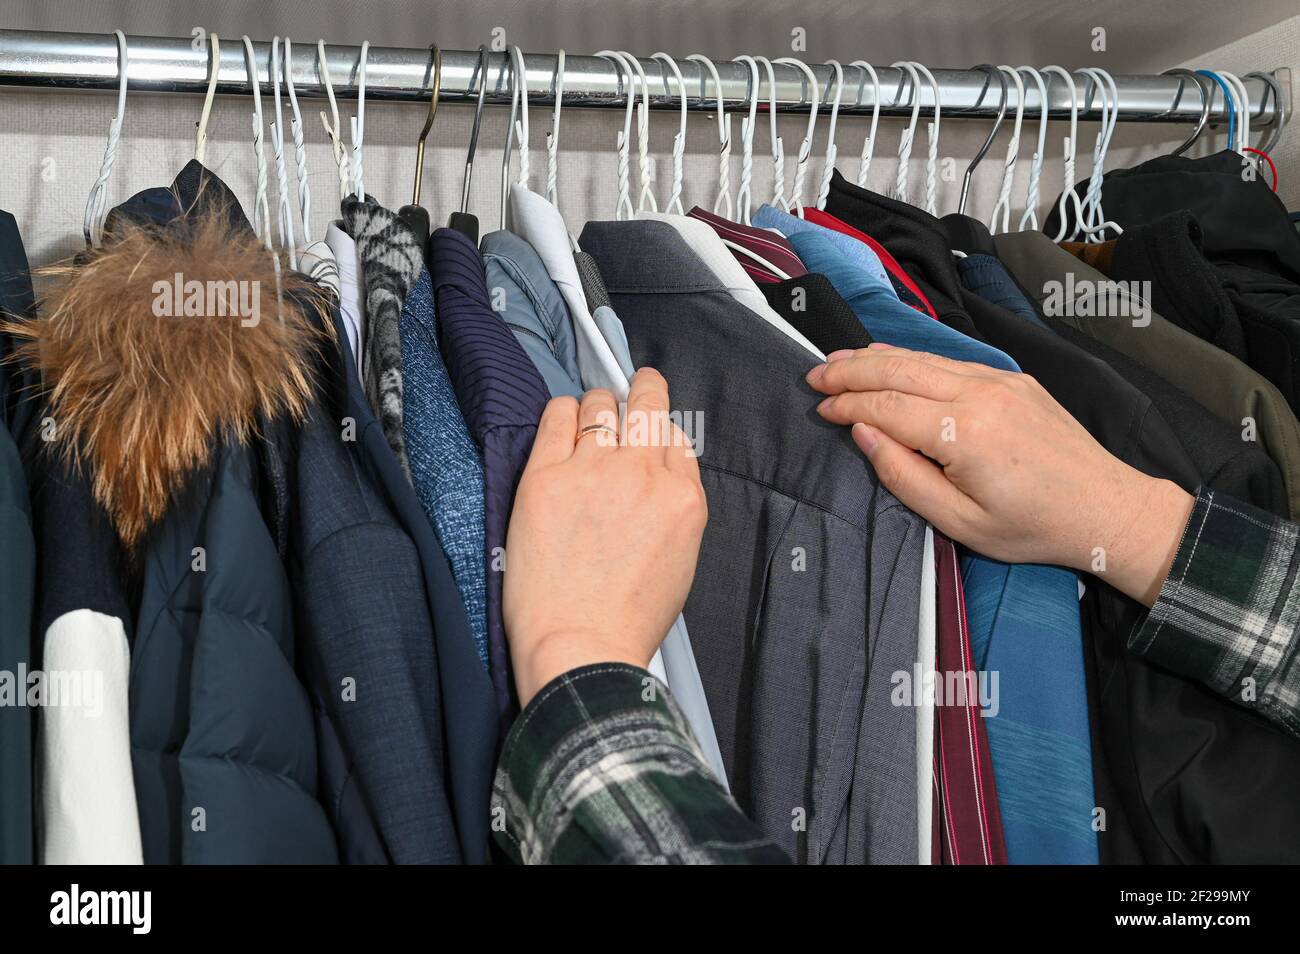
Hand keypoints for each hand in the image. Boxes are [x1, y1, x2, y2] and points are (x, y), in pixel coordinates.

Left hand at [503, 368, 706, 706]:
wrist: (581, 648)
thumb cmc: (626, 621)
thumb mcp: (681, 564)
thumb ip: (675, 510)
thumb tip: (659, 480)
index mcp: (683, 499)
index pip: (676, 438)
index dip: (660, 432)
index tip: (648, 432)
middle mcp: (644, 475)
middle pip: (647, 405)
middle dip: (642, 390)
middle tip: (633, 387)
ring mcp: (595, 470)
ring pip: (600, 405)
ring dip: (596, 406)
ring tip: (588, 418)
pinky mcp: (547, 475)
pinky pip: (556, 416)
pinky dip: (561, 412)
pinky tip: (561, 421)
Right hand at [808, 344, 1193, 605]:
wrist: (1104, 507)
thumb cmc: (1031, 527)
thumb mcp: (958, 521)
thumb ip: (903, 476)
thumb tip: (864, 433)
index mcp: (964, 434)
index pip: (886, 407)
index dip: (847, 405)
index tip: (820, 409)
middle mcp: (980, 394)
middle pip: (898, 370)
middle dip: (851, 370)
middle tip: (814, 375)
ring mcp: (999, 381)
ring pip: (922, 358)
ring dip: (876, 358)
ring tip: (839, 361)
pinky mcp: (1012, 379)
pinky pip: (949, 362)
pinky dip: (912, 360)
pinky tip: (890, 361)